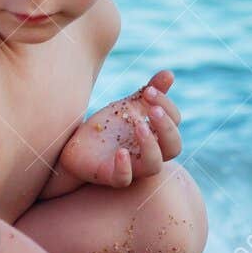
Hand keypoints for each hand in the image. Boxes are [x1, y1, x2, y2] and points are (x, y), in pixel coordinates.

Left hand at [57, 70, 184, 188]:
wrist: (77, 145)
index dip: (166, 105)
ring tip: (139, 125)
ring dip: (150, 146)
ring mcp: (132, 167)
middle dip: (166, 127)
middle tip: (152, 109)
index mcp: (156, 134)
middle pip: (173, 147)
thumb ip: (150, 92)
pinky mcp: (111, 176)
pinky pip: (124, 179)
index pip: (174, 121)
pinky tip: (121, 152)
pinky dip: (125, 167)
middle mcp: (149, 153)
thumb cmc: (109, 127)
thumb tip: (169, 73)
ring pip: (154, 166)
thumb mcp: (129, 106)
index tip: (148, 90)